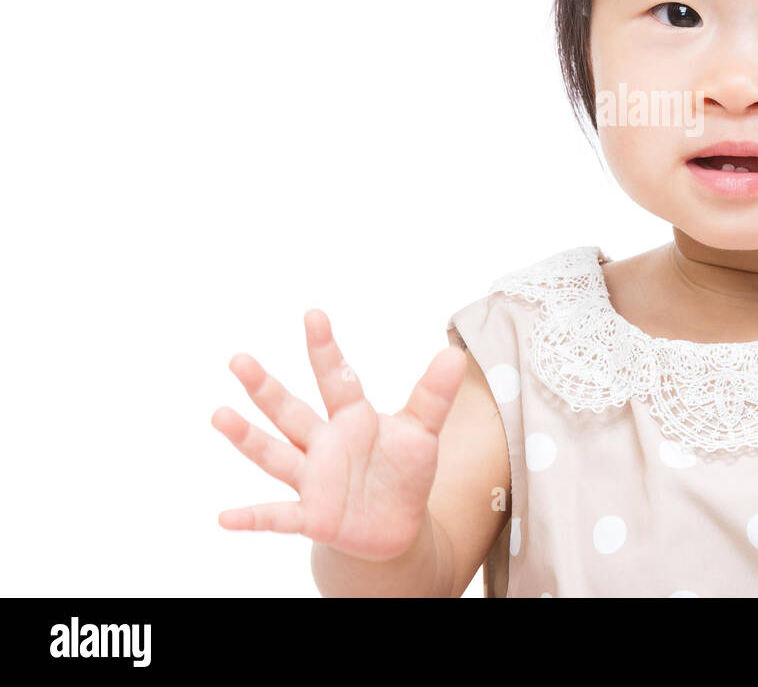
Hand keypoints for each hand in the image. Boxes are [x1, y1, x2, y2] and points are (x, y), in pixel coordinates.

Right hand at [211, 309, 467, 561]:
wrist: (397, 525)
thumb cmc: (403, 470)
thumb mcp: (423, 432)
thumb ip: (434, 395)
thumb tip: (454, 354)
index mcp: (353, 418)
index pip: (338, 378)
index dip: (326, 349)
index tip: (314, 314)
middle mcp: (324, 444)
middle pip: (291, 412)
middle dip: (266, 388)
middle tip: (239, 359)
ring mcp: (314, 480)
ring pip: (275, 455)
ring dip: (247, 438)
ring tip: (219, 414)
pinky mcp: (313, 517)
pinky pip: (278, 517)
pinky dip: (252, 518)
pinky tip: (224, 518)